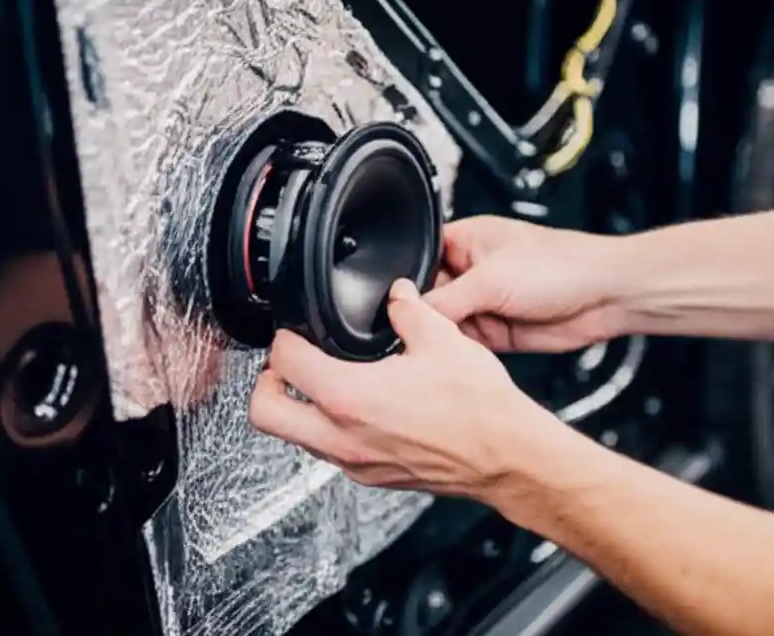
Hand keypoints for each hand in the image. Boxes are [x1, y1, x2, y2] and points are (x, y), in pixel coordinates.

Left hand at [249, 279, 561, 503]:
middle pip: (264, 414)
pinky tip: (355, 409)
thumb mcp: (442, 338)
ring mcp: (355, 463)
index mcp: (349, 396)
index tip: (295, 330)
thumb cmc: (480, 410)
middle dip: (266, 384)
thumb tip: (397, 295)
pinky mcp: (372, 477)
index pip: (284, 361)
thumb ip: (409, 309)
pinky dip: (327, 429)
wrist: (508, 457)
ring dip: (296, 409)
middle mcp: (342, 436)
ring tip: (319, 383)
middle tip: (285, 364)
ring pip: (294, 438)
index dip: (285, 337)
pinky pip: (328, 452)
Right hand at [424, 216, 624, 352]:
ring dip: (441, 335)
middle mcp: (470, 271)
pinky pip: (465, 345)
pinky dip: (459, 351)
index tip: (391, 304)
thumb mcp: (489, 279)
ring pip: (443, 324)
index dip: (404, 281)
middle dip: (421, 313)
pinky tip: (454, 354)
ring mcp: (483, 303)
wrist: (607, 296)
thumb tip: (405, 313)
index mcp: (465, 241)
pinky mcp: (496, 332)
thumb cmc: (561, 267)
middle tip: (410, 329)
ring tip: (435, 343)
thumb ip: (443, 300)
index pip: (418, 259)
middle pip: (427, 297)